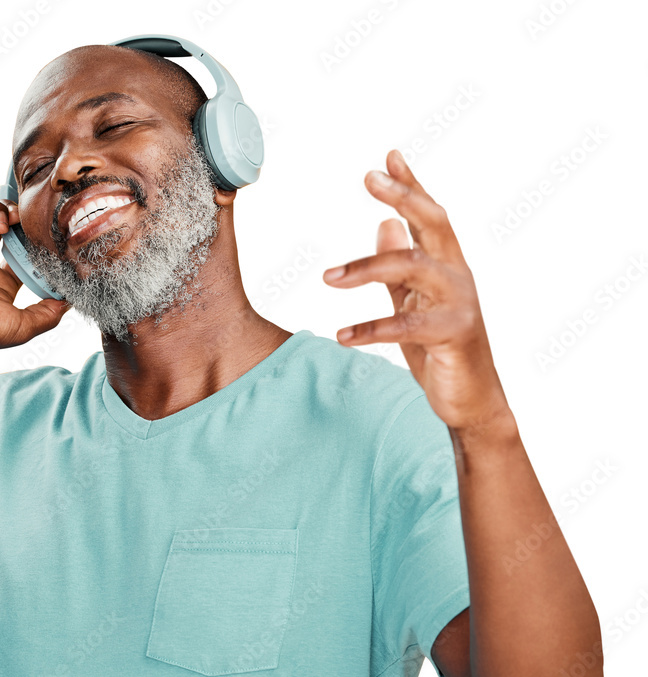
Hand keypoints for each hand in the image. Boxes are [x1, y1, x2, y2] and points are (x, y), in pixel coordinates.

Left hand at [322, 150, 512, 435]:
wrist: (472, 399)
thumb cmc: (442, 348)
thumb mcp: (413, 300)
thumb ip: (398, 264)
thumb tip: (384, 224)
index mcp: (446, 264)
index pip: (429, 215)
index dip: (411, 184)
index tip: (388, 156)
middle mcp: (457, 275)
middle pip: (433, 222)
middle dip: (403, 196)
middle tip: (369, 177)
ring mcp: (458, 303)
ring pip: (414, 267)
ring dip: (366, 267)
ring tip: (327, 277)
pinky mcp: (452, 335)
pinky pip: (407, 326)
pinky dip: (370, 329)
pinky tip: (341, 336)